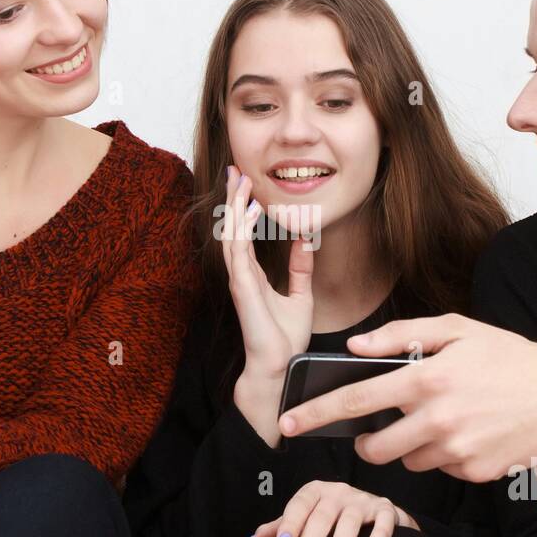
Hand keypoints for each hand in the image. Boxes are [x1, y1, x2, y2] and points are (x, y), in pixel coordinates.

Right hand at [221, 164, 313, 443]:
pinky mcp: (242, 288)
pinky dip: (240, 229)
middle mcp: (241, 274)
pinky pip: (238, 252)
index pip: (244, 233)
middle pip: (233, 228)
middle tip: (235, 170)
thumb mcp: (300, 295)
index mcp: (252, 275)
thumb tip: (303, 240)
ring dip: (234, 207)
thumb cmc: (285, 339)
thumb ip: (299, 268)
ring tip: (238, 180)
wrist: (280, 366)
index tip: (245, 182)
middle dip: (234, 198)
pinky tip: (245, 210)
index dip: (243, 207)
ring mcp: (239, 280)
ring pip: (232, 234)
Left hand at [244, 480, 418, 536]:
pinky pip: (384, 520)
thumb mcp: (303, 520)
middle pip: (322, 518)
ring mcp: (364, 500)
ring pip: (350, 523)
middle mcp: (339, 492)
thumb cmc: (331, 517)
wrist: (374, 511)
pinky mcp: (387, 509)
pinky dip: (379, 536)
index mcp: (315, 491)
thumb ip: (278, 532)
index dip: (290, 525)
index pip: (299, 505)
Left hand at [277, 313, 536, 481]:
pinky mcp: (475, 472)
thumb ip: (399, 335)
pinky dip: (441, 455)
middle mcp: (438, 420)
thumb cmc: (506, 355)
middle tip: (374, 428)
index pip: (356, 401)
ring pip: (406, 462)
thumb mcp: (455, 329)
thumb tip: (354, 348)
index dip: (316, 414)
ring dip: (408, 447)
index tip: (288, 423)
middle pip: (374, 448)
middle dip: (366, 441)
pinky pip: (439, 470)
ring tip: (436, 420)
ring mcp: (458, 451)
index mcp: (427, 379)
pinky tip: (465, 433)